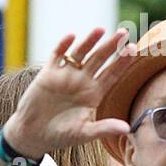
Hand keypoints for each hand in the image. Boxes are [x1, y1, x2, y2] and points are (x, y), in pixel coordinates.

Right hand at [1, 29, 135, 162]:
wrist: (32, 135)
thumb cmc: (60, 136)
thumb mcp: (83, 133)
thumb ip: (104, 128)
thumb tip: (127, 128)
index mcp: (94, 94)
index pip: (112, 74)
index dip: (122, 62)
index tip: (133, 49)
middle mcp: (82, 81)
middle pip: (99, 59)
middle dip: (111, 46)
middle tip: (123, 32)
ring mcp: (65, 76)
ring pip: (80, 54)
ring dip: (89, 41)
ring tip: (100, 29)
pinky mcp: (48, 74)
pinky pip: (57, 56)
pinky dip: (63, 46)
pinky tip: (71, 37)